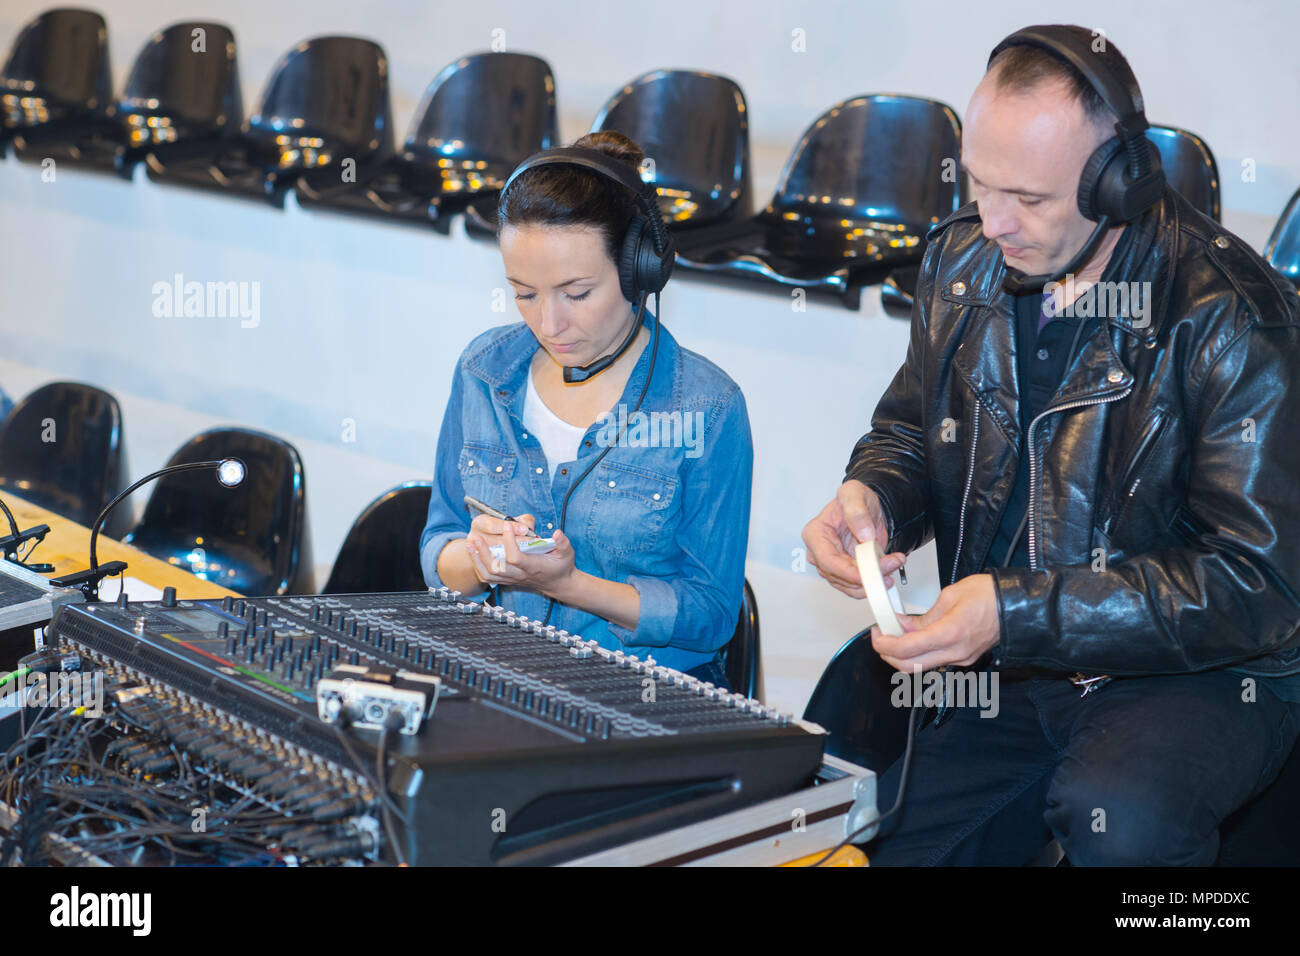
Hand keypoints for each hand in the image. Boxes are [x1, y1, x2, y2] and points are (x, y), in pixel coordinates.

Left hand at [464, 514, 576, 596]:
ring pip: (489, 574)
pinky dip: (478, 566)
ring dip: (477, 559)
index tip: (508, 526)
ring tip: (470, 544)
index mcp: (533, 566)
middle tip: (476, 536)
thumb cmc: (561, 566)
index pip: (516, 557)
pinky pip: (488, 577)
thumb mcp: (567, 553)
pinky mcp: (508, 580)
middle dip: (484, 552)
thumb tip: (557, 533)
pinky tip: (473, 553)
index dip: (509, 543)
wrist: (558, 584)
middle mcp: (520, 575)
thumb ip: (563, 543)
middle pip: (497, 568)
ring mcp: (512, 579)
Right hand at [801, 480, 906, 598]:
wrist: (868, 508)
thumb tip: (864, 534)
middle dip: (866, 575)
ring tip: (893, 564)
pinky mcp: (844, 572)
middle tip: (890, 565)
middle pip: (839, 575)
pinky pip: (856, 586)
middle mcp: (819, 552)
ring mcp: (831, 564)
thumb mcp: (854, 493)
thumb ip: (857, 512)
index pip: (827, 560)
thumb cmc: (856, 500)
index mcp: (816, 533)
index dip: (847, 571)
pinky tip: (886, 573)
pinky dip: (872, 582)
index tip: (867, 573)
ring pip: (849, 585)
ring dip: (872, 580)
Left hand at [871, 573, 1000, 670]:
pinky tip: (915, 637)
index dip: (883, 644)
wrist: (1017, 605)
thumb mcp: (949, 596)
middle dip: (888, 654)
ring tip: (896, 633)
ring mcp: (961, 659)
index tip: (876, 632)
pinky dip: (919, 653)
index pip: (905, 650)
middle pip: (909, 666)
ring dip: (903, 655)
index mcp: (950, 634)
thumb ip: (923, 617)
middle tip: (881, 636)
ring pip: (921, 666)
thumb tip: (903, 625)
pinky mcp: (964, 659)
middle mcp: (955, 653)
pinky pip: (935, 661)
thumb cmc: (989, 595)